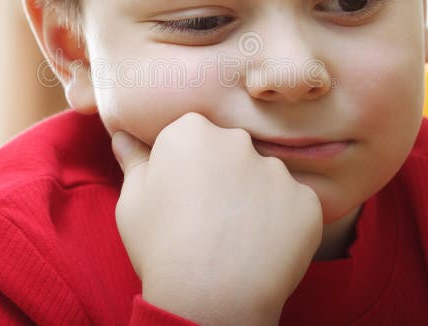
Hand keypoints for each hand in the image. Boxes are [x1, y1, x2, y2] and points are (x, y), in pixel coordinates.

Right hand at [112, 112, 322, 325]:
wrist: (210, 296)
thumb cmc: (161, 247)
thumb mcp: (132, 202)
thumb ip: (134, 161)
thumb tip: (123, 136)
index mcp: (191, 131)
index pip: (192, 136)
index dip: (186, 168)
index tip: (182, 197)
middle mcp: (237, 140)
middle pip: (231, 152)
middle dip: (223, 177)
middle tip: (209, 219)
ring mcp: (276, 170)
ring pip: (264, 179)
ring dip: (255, 200)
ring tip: (236, 239)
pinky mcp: (305, 200)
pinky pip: (294, 206)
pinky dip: (283, 224)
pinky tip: (262, 249)